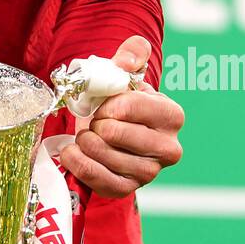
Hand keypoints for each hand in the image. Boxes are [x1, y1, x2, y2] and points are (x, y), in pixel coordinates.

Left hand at [58, 36, 183, 197]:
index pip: (131, 106)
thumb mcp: (127, 74)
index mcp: (172, 115)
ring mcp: (149, 172)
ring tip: (87, 134)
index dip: (108, 104)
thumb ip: (132, 54)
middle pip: (115, 133)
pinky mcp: (127, 189)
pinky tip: (73, 150)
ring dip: (84, 140)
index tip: (104, 105)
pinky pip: (94, 177)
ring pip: (102, 154)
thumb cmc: (122, 102)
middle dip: (96, 123)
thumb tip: (127, 60)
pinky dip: (76, 161)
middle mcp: (168, 148)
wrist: (114, 132)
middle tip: (95, 121)